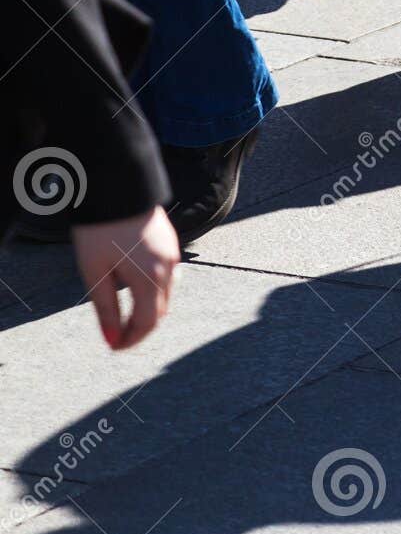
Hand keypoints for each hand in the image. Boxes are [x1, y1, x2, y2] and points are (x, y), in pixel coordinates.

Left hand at [72, 208, 180, 350]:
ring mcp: (173, 255)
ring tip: (124, 314)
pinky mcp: (171, 243)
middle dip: (140, 327)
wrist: (119, 186)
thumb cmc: (101, 229)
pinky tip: (135, 288)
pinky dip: (153, 290)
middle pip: (159, 311)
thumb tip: (112, 338)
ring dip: (147, 309)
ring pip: (165, 294)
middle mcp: (168, 269)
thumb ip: (106, 307)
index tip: (114, 348)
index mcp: (150, 279)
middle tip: (116, 335)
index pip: (147, 323)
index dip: (131, 340)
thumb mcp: (95, 272)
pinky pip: (168, 276)